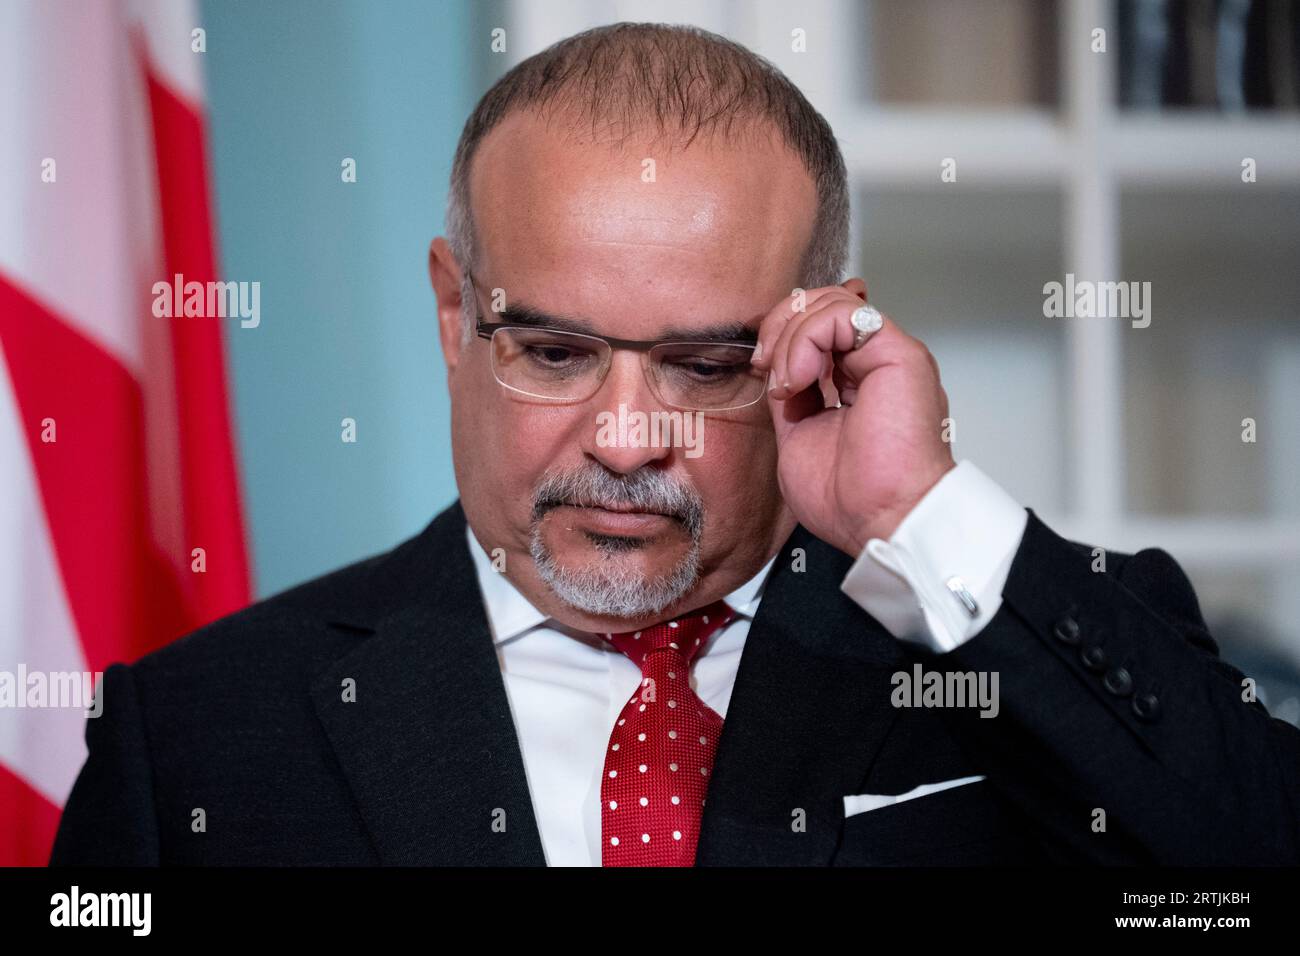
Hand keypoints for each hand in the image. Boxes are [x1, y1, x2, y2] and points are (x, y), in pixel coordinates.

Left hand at [751, 280, 955, 557]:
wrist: (883, 519)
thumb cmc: (852, 498)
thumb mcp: (797, 436)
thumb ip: (790, 397)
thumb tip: (775, 367)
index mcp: (858, 383)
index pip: (820, 328)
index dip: (784, 335)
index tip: (764, 371)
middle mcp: (876, 364)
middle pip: (823, 305)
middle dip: (781, 327)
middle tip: (766, 366)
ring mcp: (888, 355)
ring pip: (830, 303)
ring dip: (791, 337)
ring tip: (788, 382)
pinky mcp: (898, 352)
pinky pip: (843, 315)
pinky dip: (807, 339)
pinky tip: (801, 378)